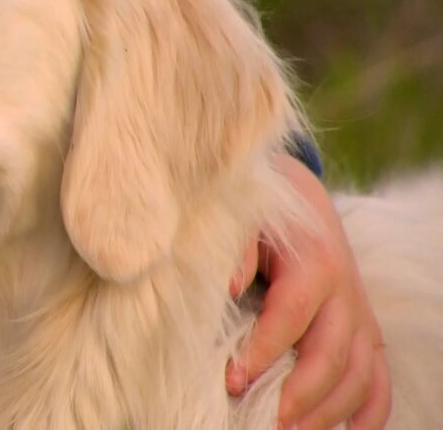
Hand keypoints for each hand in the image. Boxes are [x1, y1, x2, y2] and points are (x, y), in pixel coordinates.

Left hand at [227, 154, 390, 428]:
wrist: (300, 199)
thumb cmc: (262, 215)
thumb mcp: (243, 218)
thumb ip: (235, 249)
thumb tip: (228, 286)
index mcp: (314, 262)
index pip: (291, 314)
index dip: (263, 351)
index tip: (233, 380)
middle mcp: (345, 293)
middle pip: (331, 353)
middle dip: (300, 394)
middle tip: (268, 423)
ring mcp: (359, 315)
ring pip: (359, 373)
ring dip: (330, 411)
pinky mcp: (364, 330)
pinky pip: (378, 377)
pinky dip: (371, 410)